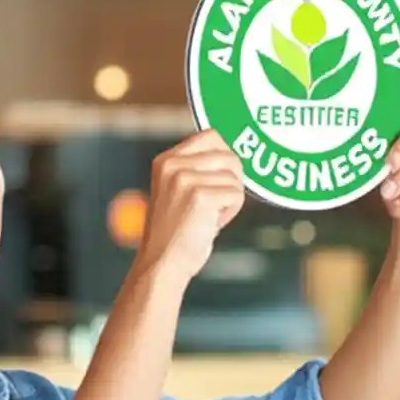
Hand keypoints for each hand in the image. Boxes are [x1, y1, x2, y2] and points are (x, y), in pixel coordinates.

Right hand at [135, 129, 244, 283]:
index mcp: (166, 160)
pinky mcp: (200, 196)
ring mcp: (185, 179)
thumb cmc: (176, 232)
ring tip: (208, 216)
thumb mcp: (178, 190)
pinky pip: (237, 195)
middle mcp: (173, 164)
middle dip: (231, 182)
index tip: (218, 181)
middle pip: (230, 156)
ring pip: (235, 178)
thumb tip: (235, 156)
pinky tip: (211, 223)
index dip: (225, 158)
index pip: (212, 136)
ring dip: (230, 200)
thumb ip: (199, 169)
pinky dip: (231, 212)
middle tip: (213, 205)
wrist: (162, 264)